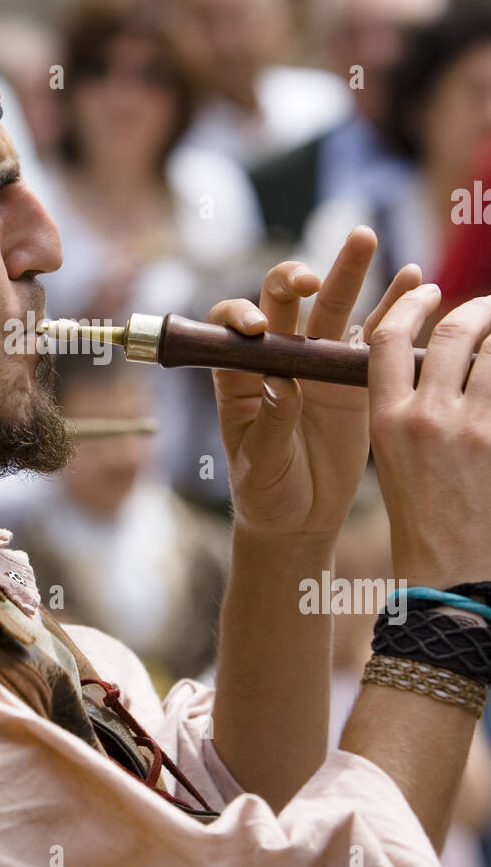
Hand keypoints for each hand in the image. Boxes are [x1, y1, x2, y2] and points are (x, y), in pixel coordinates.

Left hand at [208, 227, 422, 540]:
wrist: (300, 517)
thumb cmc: (266, 493)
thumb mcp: (260, 465)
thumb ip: (271, 425)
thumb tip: (281, 384)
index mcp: (238, 375)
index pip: (230, 325)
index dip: (241, 316)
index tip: (259, 327)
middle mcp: (277, 357)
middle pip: (283, 301)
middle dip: (296, 279)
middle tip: (312, 280)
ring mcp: (317, 362)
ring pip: (333, 306)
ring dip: (348, 271)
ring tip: (364, 237)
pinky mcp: (353, 376)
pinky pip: (375, 333)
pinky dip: (394, 305)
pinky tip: (414, 280)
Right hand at [369, 286, 490, 587]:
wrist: (453, 577)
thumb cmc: (425, 518)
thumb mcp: (396, 456)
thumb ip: (409, 404)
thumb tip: (442, 358)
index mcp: (385, 420)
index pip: (387, 338)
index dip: (409, 303)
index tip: (427, 290)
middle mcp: (425, 419)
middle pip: (454, 333)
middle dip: (479, 310)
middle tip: (489, 309)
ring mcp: (470, 430)